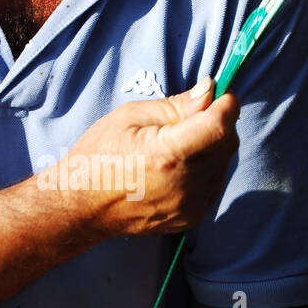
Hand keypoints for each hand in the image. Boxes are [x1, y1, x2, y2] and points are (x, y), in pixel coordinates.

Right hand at [42, 78, 238, 237]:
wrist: (81, 206)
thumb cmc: (98, 155)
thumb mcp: (130, 116)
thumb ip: (177, 105)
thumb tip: (210, 90)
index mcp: (167, 155)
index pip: (220, 126)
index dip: (226, 105)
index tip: (220, 93)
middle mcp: (185, 185)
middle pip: (226, 144)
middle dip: (218, 122)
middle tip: (192, 115)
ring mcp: (189, 206)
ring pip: (222, 163)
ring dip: (212, 146)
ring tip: (179, 142)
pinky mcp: (190, 217)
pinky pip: (213, 183)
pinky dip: (205, 167)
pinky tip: (179, 164)